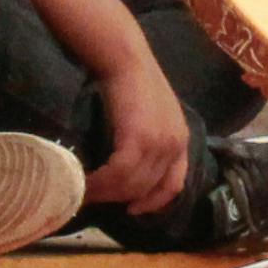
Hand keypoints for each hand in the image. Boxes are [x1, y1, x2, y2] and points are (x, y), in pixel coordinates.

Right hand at [88, 41, 190, 217]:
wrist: (125, 58)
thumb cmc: (133, 81)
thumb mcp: (152, 115)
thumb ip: (150, 139)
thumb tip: (129, 166)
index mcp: (181, 140)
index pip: (173, 185)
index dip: (153, 202)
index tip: (132, 209)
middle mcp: (175, 145)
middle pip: (147, 189)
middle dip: (120, 200)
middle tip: (95, 200)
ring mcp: (158, 144)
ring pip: (131, 185)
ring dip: (106, 194)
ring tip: (85, 193)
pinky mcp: (138, 140)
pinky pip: (119, 174)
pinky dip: (100, 183)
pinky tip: (86, 182)